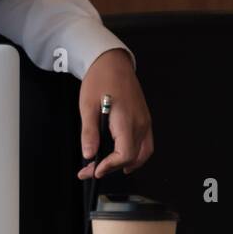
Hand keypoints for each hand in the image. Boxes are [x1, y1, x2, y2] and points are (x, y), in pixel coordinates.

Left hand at [77, 48, 152, 179]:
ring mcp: (145, 122)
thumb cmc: (100, 80)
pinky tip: (121, 157)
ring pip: (143, 153)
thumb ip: (89, 133)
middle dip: (112, 168)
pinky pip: (145, 143)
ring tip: (105, 168)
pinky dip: (134, 155)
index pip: (125, 154)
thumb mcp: (87, 106)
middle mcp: (140, 124)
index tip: (94, 171)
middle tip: (90, 171)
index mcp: (127, 121)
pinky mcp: (144, 119)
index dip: (110, 166)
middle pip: (133, 157)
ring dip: (125, 164)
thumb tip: (88, 154)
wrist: (112, 62)